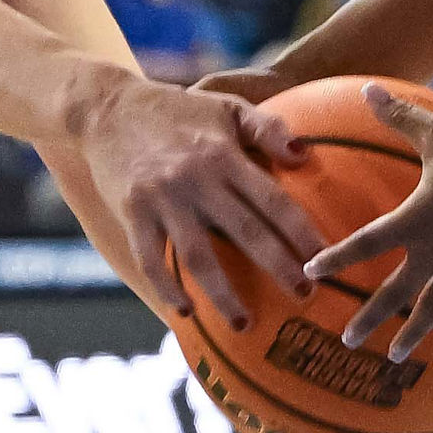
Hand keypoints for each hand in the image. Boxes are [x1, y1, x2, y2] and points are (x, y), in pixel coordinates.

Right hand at [63, 67, 320, 331]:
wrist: (106, 108)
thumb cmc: (176, 110)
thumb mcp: (225, 107)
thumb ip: (267, 129)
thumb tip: (305, 156)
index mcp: (224, 155)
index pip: (271, 198)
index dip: (300, 230)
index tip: (326, 257)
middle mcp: (196, 179)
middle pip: (244, 231)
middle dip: (278, 266)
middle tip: (307, 295)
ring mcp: (162, 199)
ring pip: (197, 256)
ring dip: (222, 295)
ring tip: (245, 325)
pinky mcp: (132, 213)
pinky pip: (150, 259)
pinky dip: (167, 287)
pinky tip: (185, 311)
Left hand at [307, 84, 432, 358]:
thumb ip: (398, 115)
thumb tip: (367, 88)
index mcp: (415, 218)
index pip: (365, 242)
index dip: (336, 257)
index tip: (310, 272)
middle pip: (395, 291)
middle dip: (369, 318)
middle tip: (347, 341)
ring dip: (414, 332)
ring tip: (395, 357)